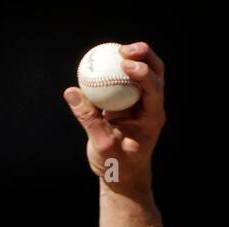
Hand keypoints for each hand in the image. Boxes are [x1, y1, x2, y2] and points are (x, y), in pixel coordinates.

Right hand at [63, 42, 166, 190]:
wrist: (121, 175)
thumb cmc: (117, 167)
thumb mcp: (102, 146)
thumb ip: (88, 119)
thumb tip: (72, 91)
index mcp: (152, 118)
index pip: (154, 90)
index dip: (143, 73)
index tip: (124, 64)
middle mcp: (151, 107)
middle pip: (156, 73)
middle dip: (144, 56)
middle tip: (123, 49)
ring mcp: (141, 102)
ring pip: (144, 71)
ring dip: (133, 56)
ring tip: (114, 49)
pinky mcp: (128, 101)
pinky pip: (124, 78)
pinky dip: (116, 68)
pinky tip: (101, 60)